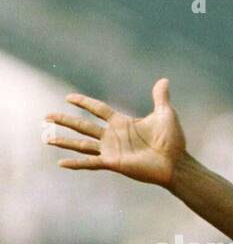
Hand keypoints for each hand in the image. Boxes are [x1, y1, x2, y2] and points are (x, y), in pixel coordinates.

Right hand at [45, 78, 185, 186]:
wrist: (176, 163)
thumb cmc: (173, 141)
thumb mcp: (166, 114)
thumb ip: (160, 97)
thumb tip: (164, 80)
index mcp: (122, 123)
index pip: (98, 109)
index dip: (84, 102)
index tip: (69, 97)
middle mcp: (113, 136)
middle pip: (83, 126)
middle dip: (65, 120)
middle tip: (47, 116)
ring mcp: (111, 150)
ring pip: (81, 144)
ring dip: (64, 141)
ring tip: (46, 139)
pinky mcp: (112, 163)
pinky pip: (89, 162)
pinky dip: (75, 163)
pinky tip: (60, 163)